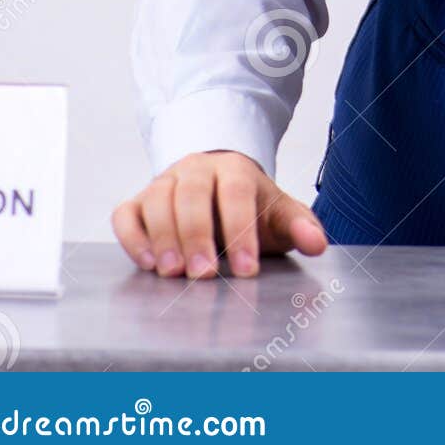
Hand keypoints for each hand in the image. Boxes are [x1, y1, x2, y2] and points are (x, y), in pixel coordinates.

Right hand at [111, 150, 327, 278]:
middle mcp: (196, 169)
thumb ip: (299, 226)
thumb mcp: (277, 213)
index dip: (241, 231)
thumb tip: (319, 244)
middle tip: (205, 276)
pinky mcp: (137, 202)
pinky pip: (125, 214)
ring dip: (163, 238)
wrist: (218, 186)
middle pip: (192, 195)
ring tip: (173, 273)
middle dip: (198, 236)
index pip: (236, 193)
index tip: (247, 270)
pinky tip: (145, 263)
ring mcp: (163, 183)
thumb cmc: (249, 207)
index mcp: (234, 168)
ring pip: (157, 201)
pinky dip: (132, 237)